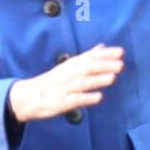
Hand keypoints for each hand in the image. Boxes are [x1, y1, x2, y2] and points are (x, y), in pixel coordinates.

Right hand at [8, 45, 123, 122]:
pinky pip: (75, 100)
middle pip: (88, 68)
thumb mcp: (69, 66)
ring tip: (112, 78)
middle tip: (121, 64)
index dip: (105, 54)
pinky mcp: (61, 102)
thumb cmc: (52, 82)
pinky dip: (86, 98)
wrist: (28, 97)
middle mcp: (69, 74)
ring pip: (83, 82)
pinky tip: (98, 98)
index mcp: (71, 65)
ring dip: (97, 80)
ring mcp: (65, 88)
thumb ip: (87, 56)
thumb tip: (102, 46)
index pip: (90, 56)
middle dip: (104, 66)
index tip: (121, 52)